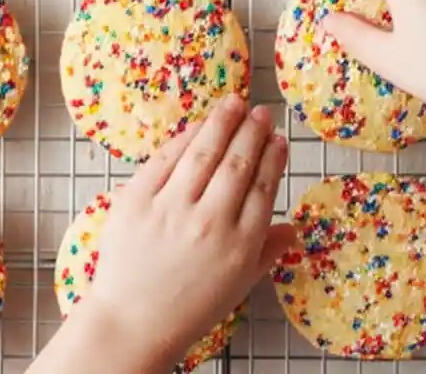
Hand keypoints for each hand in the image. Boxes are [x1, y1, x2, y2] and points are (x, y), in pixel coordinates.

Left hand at [76, 95, 294, 366]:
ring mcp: (169, 210)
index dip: (272, 158)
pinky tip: (197, 126)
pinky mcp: (135, 201)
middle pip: (237, 165)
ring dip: (221, 123)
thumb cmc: (187, 308)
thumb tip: (293, 227)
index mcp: (239, 246)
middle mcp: (208, 223)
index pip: (263, 189)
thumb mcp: (238, 286)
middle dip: (252, 132)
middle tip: (261, 112)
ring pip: (202, 154)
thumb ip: (267, 252)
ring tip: (234, 103)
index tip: (278, 138)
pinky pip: (164, 160)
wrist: (131, 322)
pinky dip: (184, 139)